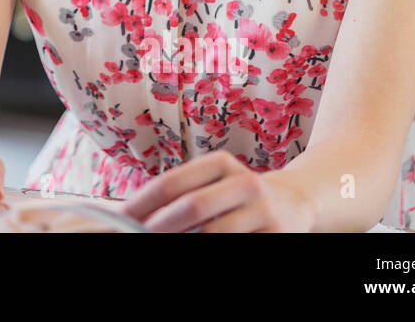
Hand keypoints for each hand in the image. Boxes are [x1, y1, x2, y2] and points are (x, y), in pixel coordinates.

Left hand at [117, 151, 316, 231]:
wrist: (295, 202)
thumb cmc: (235, 195)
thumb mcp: (211, 183)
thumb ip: (177, 195)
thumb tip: (124, 214)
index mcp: (220, 164)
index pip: (171, 183)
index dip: (141, 203)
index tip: (118, 220)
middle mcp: (244, 183)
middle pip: (192, 207)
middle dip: (160, 226)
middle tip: (136, 237)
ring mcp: (263, 211)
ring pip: (214, 234)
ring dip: (184, 241)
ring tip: (159, 243)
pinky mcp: (276, 236)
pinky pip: (235, 247)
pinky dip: (211, 250)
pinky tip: (194, 249)